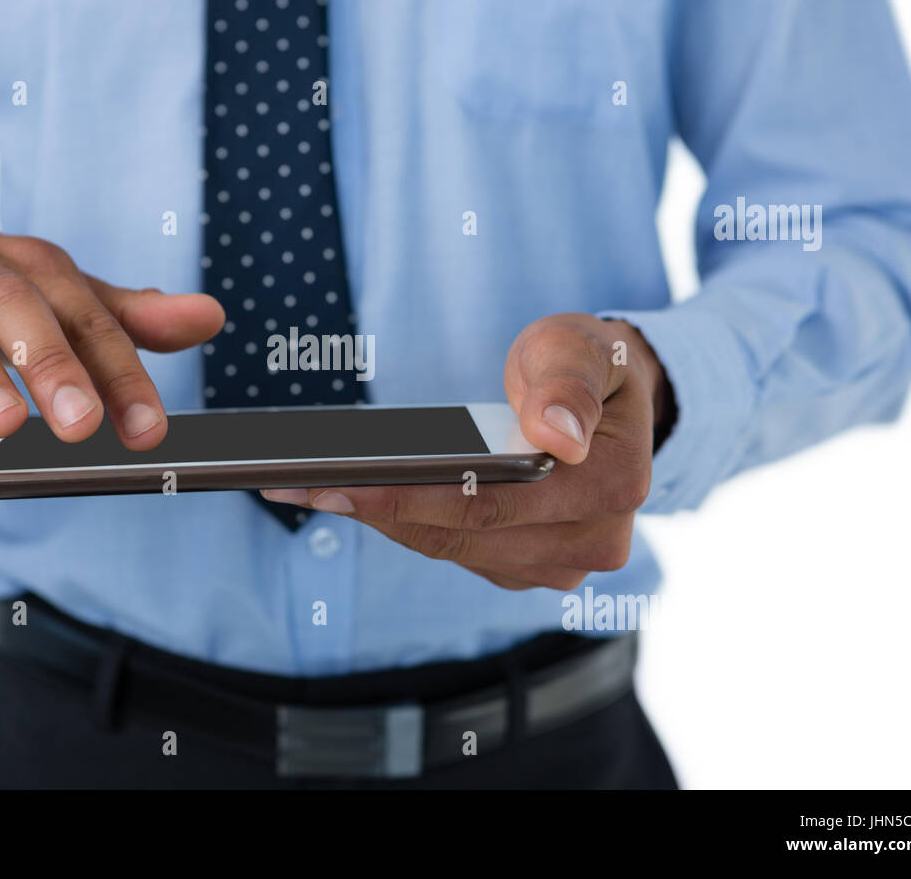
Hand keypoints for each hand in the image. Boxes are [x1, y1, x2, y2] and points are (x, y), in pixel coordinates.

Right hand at [0, 228, 223, 445]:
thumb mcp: (57, 297)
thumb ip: (128, 316)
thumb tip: (210, 317)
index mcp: (35, 268)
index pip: (87, 317)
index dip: (121, 373)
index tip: (150, 432)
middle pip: (15, 307)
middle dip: (49, 365)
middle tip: (80, 425)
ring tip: (2, 426)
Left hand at [261, 314, 672, 589]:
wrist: (609, 398)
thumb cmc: (591, 362)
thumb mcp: (584, 345)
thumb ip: (569, 381)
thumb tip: (558, 436)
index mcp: (614, 485)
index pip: (492, 502)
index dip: (409, 497)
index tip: (340, 485)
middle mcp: (592, 542)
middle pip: (462, 533)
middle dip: (375, 509)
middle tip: (296, 486)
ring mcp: (558, 562)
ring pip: (451, 546)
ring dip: (380, 520)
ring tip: (307, 490)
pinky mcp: (524, 566)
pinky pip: (454, 548)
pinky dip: (404, 524)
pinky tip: (354, 498)